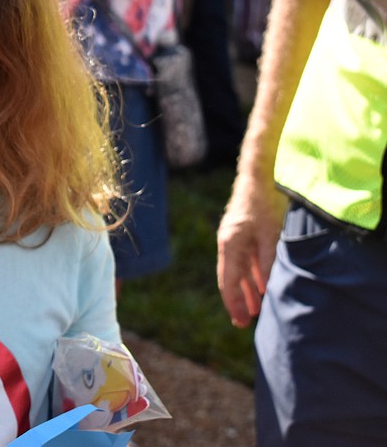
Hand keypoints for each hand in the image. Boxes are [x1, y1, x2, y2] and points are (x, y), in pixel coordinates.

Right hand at [216, 177, 286, 327]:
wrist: (259, 176)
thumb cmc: (264, 204)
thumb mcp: (270, 236)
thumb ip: (268, 263)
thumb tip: (266, 289)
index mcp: (229, 245)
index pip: (228, 281)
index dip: (234, 303)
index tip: (239, 321)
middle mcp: (228, 244)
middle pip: (230, 278)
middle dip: (238, 301)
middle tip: (244, 322)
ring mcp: (234, 238)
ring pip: (238, 270)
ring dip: (246, 289)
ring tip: (255, 309)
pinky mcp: (242, 233)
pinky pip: (244, 260)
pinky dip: (251, 274)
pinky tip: (259, 285)